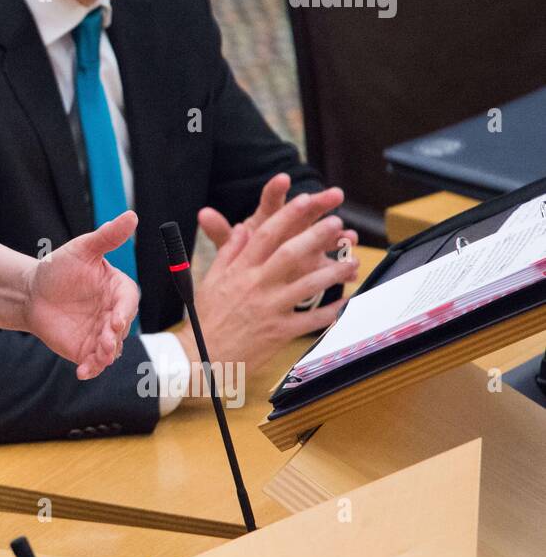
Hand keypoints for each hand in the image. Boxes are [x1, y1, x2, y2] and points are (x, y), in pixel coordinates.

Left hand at [22, 211, 140, 379]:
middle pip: (121, 329)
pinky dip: (91, 369)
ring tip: (96, 359)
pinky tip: (83, 372)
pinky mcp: (86, 349)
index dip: (124, 311)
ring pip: (111, 349)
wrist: (33, 292)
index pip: (128, 301)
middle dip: (115, 337)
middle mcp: (114, 313)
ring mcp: (101, 334)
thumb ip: (108, 236)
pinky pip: (94, 362)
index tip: (117, 319)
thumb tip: (131, 216)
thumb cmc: (60, 267)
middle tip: (106, 342)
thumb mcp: (82, 248)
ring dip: (106, 355)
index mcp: (118, 289)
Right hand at [179, 193, 359, 373]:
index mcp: (239, 271)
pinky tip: (346, 301)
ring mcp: (270, 309)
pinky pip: (312, 319)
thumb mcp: (211, 279)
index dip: (286, 216)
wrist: (203, 356)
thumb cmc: (207, 318)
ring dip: (333, 272)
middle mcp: (256, 286)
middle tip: (335, 223)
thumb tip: (241, 230)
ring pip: (307, 285)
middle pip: (290, 254)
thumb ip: (228, 253)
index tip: (303, 200)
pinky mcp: (280, 332)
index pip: (265, 235)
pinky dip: (332, 310)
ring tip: (352, 261)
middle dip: (315, 236)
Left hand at [198, 175, 358, 251]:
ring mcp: (307, 244)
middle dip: (320, 203)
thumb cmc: (245, 256)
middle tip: (333, 194)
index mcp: (268, 220)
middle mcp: (291, 228)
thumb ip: (221, 232)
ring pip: (325, 234)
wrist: (259, 279)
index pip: (271, 201)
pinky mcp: (318, 264)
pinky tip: (352, 263)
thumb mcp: (230, 247)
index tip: (283, 179)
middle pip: (306, 211)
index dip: (276, 191)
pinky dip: (344, 262)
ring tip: (347, 233)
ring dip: (338, 233)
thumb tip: (203, 214)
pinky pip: (334, 261)